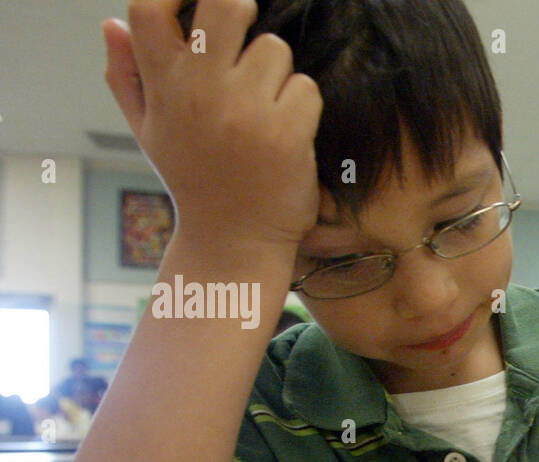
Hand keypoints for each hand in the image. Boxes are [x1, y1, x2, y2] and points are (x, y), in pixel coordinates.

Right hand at [104, 0, 322, 251]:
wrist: (233, 240)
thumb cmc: (193, 179)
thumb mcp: (148, 131)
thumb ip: (127, 76)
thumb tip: (111, 23)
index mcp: (163, 87)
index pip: (149, 9)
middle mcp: (201, 93)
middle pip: (226, 4)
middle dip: (240, 9)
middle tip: (244, 27)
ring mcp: (246, 112)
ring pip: (275, 49)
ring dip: (276, 72)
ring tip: (263, 107)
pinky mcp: (287, 133)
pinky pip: (305, 87)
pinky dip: (301, 105)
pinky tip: (285, 131)